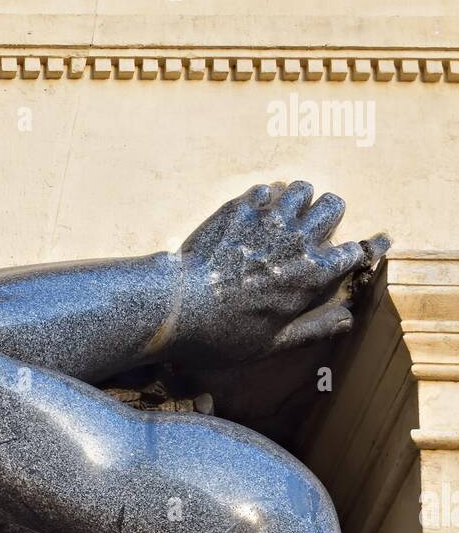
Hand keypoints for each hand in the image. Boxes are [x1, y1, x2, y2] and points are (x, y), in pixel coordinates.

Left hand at [175, 182, 388, 365]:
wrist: (179, 308)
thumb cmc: (225, 335)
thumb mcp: (274, 343)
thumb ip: (315, 328)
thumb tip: (349, 321)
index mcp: (313, 274)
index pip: (352, 251)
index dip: (351, 253)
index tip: (344, 257)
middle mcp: (298, 239)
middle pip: (333, 205)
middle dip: (328, 216)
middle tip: (312, 230)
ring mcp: (270, 218)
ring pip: (302, 189)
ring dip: (298, 201)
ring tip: (284, 217)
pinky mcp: (241, 207)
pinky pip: (266, 189)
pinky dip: (265, 199)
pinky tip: (253, 216)